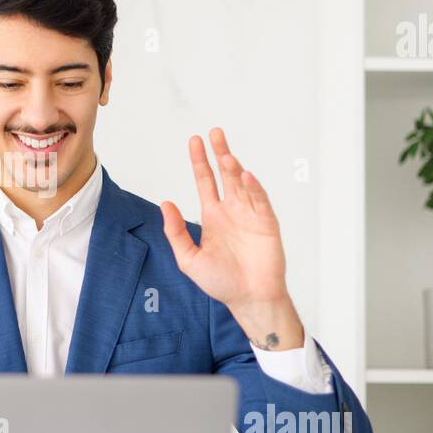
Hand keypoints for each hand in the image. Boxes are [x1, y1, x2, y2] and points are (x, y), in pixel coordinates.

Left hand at [161, 127, 303, 349]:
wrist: (249, 299)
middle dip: (219, 153)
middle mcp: (232, 211)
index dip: (200, 162)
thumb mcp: (189, 259)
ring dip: (234, 169)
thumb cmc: (221, 282)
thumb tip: (165, 204)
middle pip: (224, 175)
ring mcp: (250, 216)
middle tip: (214, 133)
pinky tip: (245, 176)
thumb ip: (176, 232)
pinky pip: (260, 201)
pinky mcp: (267, 224)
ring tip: (225, 154)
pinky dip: (254, 187)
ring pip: (242, 184)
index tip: (195, 141)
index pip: (205, 182)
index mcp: (213, 217)